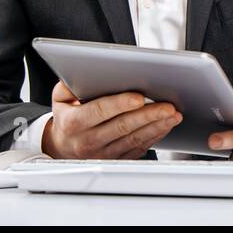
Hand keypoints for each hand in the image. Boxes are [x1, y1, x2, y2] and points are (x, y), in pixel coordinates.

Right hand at [42, 81, 181, 159]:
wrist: (61, 148)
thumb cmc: (66, 117)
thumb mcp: (60, 99)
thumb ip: (69, 84)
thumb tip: (86, 72)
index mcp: (74, 123)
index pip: (99, 111)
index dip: (120, 104)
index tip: (139, 97)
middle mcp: (88, 141)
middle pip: (122, 127)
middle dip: (148, 115)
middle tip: (168, 106)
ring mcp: (103, 154)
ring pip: (134, 140)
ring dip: (156, 126)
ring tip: (173, 115)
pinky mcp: (115, 160)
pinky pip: (138, 148)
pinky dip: (154, 137)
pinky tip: (165, 125)